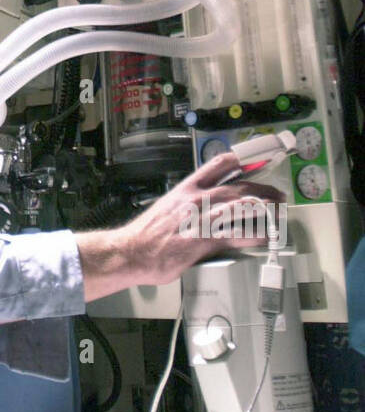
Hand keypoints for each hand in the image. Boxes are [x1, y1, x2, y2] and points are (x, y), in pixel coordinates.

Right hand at [79, 151, 285, 300]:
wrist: (132, 251)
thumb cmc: (147, 234)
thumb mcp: (168, 208)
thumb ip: (187, 205)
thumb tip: (200, 210)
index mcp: (187, 188)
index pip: (218, 164)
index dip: (241, 160)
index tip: (256, 160)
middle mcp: (198, 198)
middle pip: (239, 185)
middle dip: (262, 188)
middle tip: (276, 194)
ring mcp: (203, 218)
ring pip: (243, 205)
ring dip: (266, 208)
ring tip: (278, 212)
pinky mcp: (206, 239)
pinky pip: (238, 234)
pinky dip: (255, 234)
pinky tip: (265, 237)